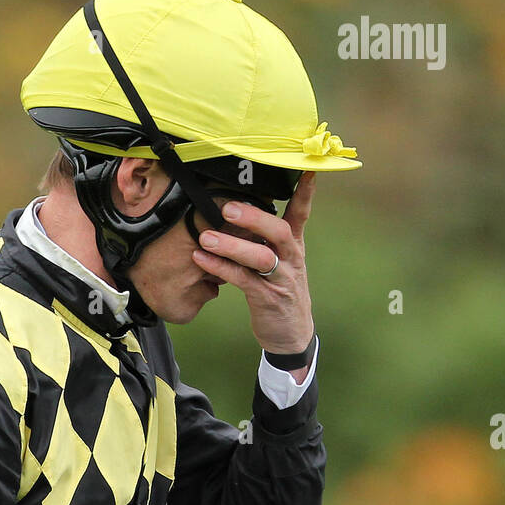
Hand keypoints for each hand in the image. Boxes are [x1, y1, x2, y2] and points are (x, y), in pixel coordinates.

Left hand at [192, 172, 316, 354]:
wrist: (291, 335)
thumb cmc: (279, 292)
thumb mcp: (279, 261)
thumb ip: (264, 238)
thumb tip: (237, 211)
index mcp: (293, 246)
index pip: (301, 214)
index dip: (304, 192)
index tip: (304, 169)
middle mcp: (290, 258)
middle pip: (279, 231)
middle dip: (254, 218)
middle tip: (228, 207)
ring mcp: (280, 279)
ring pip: (260, 257)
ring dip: (232, 246)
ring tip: (206, 237)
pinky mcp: (267, 298)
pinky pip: (242, 280)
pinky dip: (221, 268)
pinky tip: (201, 259)